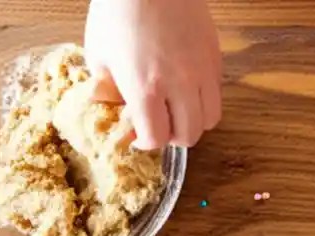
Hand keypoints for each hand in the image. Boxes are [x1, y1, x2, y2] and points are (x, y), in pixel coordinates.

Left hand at [84, 0, 221, 148]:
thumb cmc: (118, 10)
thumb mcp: (98, 52)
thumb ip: (106, 87)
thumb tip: (112, 107)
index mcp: (144, 87)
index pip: (157, 138)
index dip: (146, 143)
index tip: (138, 135)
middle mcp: (178, 84)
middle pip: (189, 135)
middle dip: (173, 137)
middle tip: (160, 125)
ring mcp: (201, 71)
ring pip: (210, 119)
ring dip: (193, 121)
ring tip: (178, 110)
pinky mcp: (214, 57)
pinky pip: (216, 93)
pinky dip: (203, 100)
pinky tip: (187, 87)